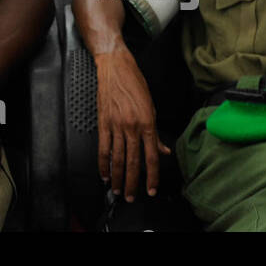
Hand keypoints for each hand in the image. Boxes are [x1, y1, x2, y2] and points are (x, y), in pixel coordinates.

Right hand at [95, 48, 167, 199]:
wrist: (115, 67)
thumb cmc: (135, 83)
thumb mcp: (151, 107)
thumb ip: (155, 133)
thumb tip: (162, 151)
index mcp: (147, 123)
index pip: (151, 157)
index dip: (151, 177)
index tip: (151, 190)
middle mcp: (132, 127)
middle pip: (133, 162)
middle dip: (133, 183)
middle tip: (132, 198)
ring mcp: (116, 126)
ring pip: (117, 158)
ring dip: (118, 178)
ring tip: (118, 191)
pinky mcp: (103, 123)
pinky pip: (103, 148)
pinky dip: (103, 164)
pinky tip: (104, 174)